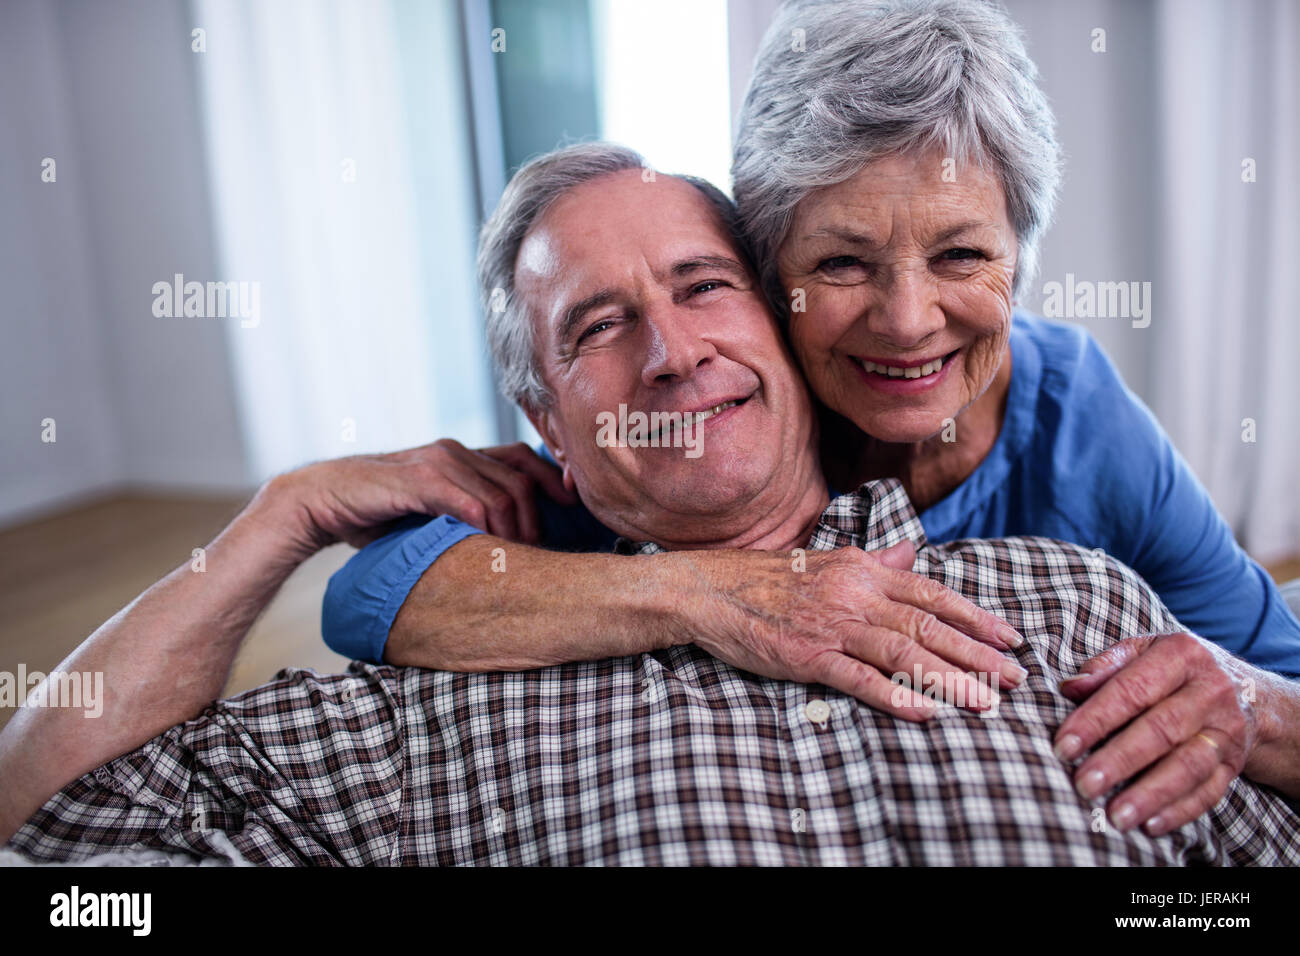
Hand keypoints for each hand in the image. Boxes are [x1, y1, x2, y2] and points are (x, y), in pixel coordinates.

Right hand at [264, 439, 577, 555]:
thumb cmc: (378, 512)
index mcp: (462, 455)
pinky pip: (470, 502)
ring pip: (502, 493)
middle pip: (521, 479)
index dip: (554, 479)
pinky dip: (486, 526)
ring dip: (515, 530)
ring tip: (515, 559)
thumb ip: (465, 512)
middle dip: (537, 518)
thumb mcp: (431, 510)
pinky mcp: (419, 478)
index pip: (524, 458)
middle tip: (537, 553)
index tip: (572, 508)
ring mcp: (438, 461)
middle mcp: (455, 451)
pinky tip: (487, 548)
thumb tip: (509, 543)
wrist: (321, 500)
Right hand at [681, 542, 1027, 720]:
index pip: (932, 593)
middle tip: (1015, 679)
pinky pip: (858, 676)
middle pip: (929, 624)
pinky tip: (924, 712)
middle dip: (977, 653)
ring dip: (949, 678)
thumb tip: (912, 552)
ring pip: (903, 651)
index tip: (1011, 637)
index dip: (976, 616)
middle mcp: (855, 594)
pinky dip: (893, 694)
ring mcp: (832, 624)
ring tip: (984, 702)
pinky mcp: (807, 654)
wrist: (712, 589)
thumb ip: (876, 561)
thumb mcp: (828, 561)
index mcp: (864, 570)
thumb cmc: (771, 579)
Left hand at [1053, 632, 1256, 834]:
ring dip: (1150, 794)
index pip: (1131, 690)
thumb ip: (1106, 668)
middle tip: (1084, 785)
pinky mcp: (1235, 763)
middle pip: (1161, 730)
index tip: (1064, 746)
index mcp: (1181, 655)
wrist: (1247, 691)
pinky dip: (1179, 811)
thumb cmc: (1175, 671)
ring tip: (1116, 815)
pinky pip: (1210, 791)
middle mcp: (1210, 691)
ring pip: (1188, 765)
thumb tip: (1070, 688)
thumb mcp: (1144, 652)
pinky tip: (1150, 825)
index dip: (1095, 720)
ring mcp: (1226, 729)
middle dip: (1119, 760)